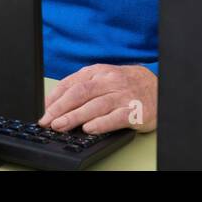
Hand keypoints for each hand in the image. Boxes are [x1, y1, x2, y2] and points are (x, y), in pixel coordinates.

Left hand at [38, 63, 157, 133]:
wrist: (157, 87)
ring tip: (60, 125)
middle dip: (61, 108)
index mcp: (98, 72)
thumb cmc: (126, 85)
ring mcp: (122, 96)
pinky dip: (101, 123)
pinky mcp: (134, 111)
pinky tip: (88, 129)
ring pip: (95, 105)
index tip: (43, 110)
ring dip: (75, 116)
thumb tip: (56, 103)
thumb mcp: (104, 78)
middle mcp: (109, 82)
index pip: (72, 83)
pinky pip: (115, 117)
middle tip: (47, 120)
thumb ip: (83, 87)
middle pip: (81, 93)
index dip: (55, 97)